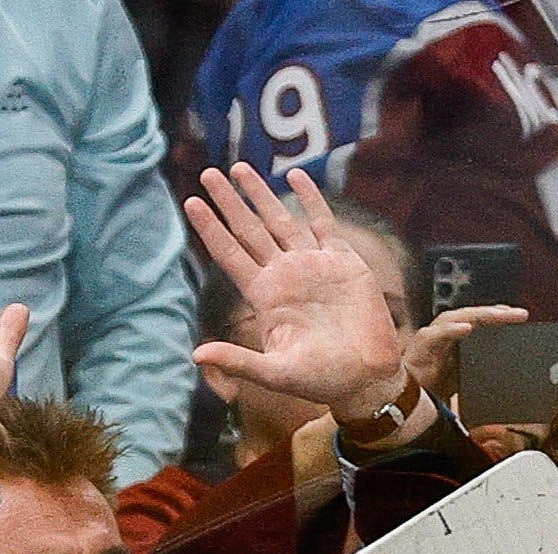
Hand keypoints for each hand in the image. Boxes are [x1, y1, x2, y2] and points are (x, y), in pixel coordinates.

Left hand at [186, 164, 405, 418]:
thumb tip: (195, 355)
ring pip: (280, 220)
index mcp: (265, 296)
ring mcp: (313, 265)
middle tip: (208, 174)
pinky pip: (323, 223)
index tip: (191, 203)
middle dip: (229, 202)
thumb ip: (237, 361)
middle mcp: (284, 275)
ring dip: (261, 194)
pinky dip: (310, 199)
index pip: (230, 254)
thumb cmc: (320, 381)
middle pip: (249, 229)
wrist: (366, 378)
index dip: (211, 229)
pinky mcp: (343, 262)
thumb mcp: (274, 374)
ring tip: (239, 168)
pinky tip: (296, 178)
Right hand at [405, 304, 527, 397]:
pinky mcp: (418, 347)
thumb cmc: (431, 390)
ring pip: (455, 317)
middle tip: (519, 314)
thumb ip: (481, 371)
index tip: (521, 317)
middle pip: (472, 316)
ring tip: (498, 315)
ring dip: (478, 315)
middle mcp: (444, 334)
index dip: (500, 317)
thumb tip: (508, 373)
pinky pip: (434, 334)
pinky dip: (451, 330)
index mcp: (456, 340)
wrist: (404, 405)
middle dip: (496, 313)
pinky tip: (466, 328)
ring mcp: (431, 338)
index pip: (480, 322)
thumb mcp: (464, 380)